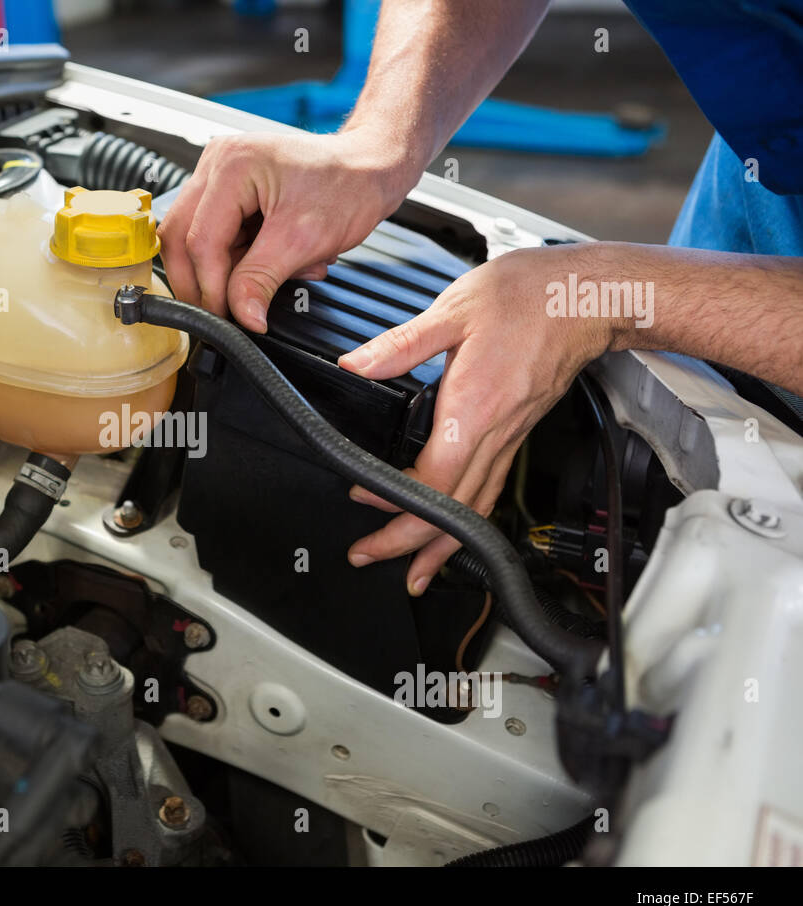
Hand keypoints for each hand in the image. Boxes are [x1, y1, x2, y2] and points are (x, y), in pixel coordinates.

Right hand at [157, 128, 416, 330]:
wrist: (370, 168)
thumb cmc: (348, 185)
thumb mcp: (303, 240)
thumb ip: (261, 280)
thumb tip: (241, 316)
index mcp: (231, 165)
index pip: (200, 240)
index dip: (210, 287)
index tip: (226, 318)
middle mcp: (217, 163)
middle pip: (181, 238)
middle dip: (202, 281)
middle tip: (221, 314)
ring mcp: (219, 175)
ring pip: (195, 239)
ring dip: (225, 270)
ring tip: (268, 279)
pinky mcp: (229, 191)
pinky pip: (216, 235)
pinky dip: (238, 259)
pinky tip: (272, 263)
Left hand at [337, 244, 619, 594]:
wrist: (587, 296)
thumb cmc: (530, 297)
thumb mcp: (454, 309)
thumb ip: (401, 344)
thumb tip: (356, 363)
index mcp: (474, 409)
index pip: (432, 479)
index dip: (394, 500)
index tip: (362, 501)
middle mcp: (495, 434)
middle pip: (452, 510)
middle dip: (408, 543)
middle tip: (369, 556)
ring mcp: (510, 438)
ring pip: (475, 509)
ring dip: (442, 546)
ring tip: (414, 571)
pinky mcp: (517, 433)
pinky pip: (489, 489)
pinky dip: (467, 518)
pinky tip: (453, 527)